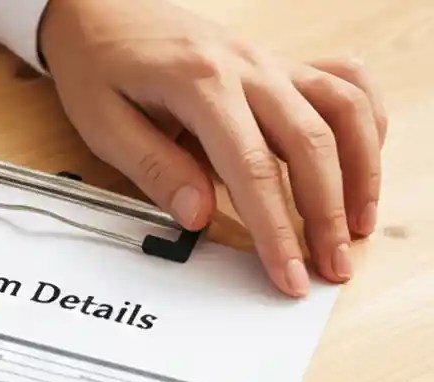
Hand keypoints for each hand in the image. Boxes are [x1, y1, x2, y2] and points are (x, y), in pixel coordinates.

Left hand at [39, 0, 386, 295]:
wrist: (100, 11)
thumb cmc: (98, 65)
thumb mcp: (103, 123)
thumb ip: (153, 168)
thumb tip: (197, 217)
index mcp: (200, 84)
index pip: (252, 169)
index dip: (275, 230)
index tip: (287, 274)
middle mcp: (247, 68)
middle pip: (311, 145)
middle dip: (326, 215)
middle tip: (330, 268)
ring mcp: (270, 62)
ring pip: (343, 111)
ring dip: (360, 172)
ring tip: (357, 227)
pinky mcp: (279, 64)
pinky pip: (344, 83)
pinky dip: (364, 123)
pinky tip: (361, 163)